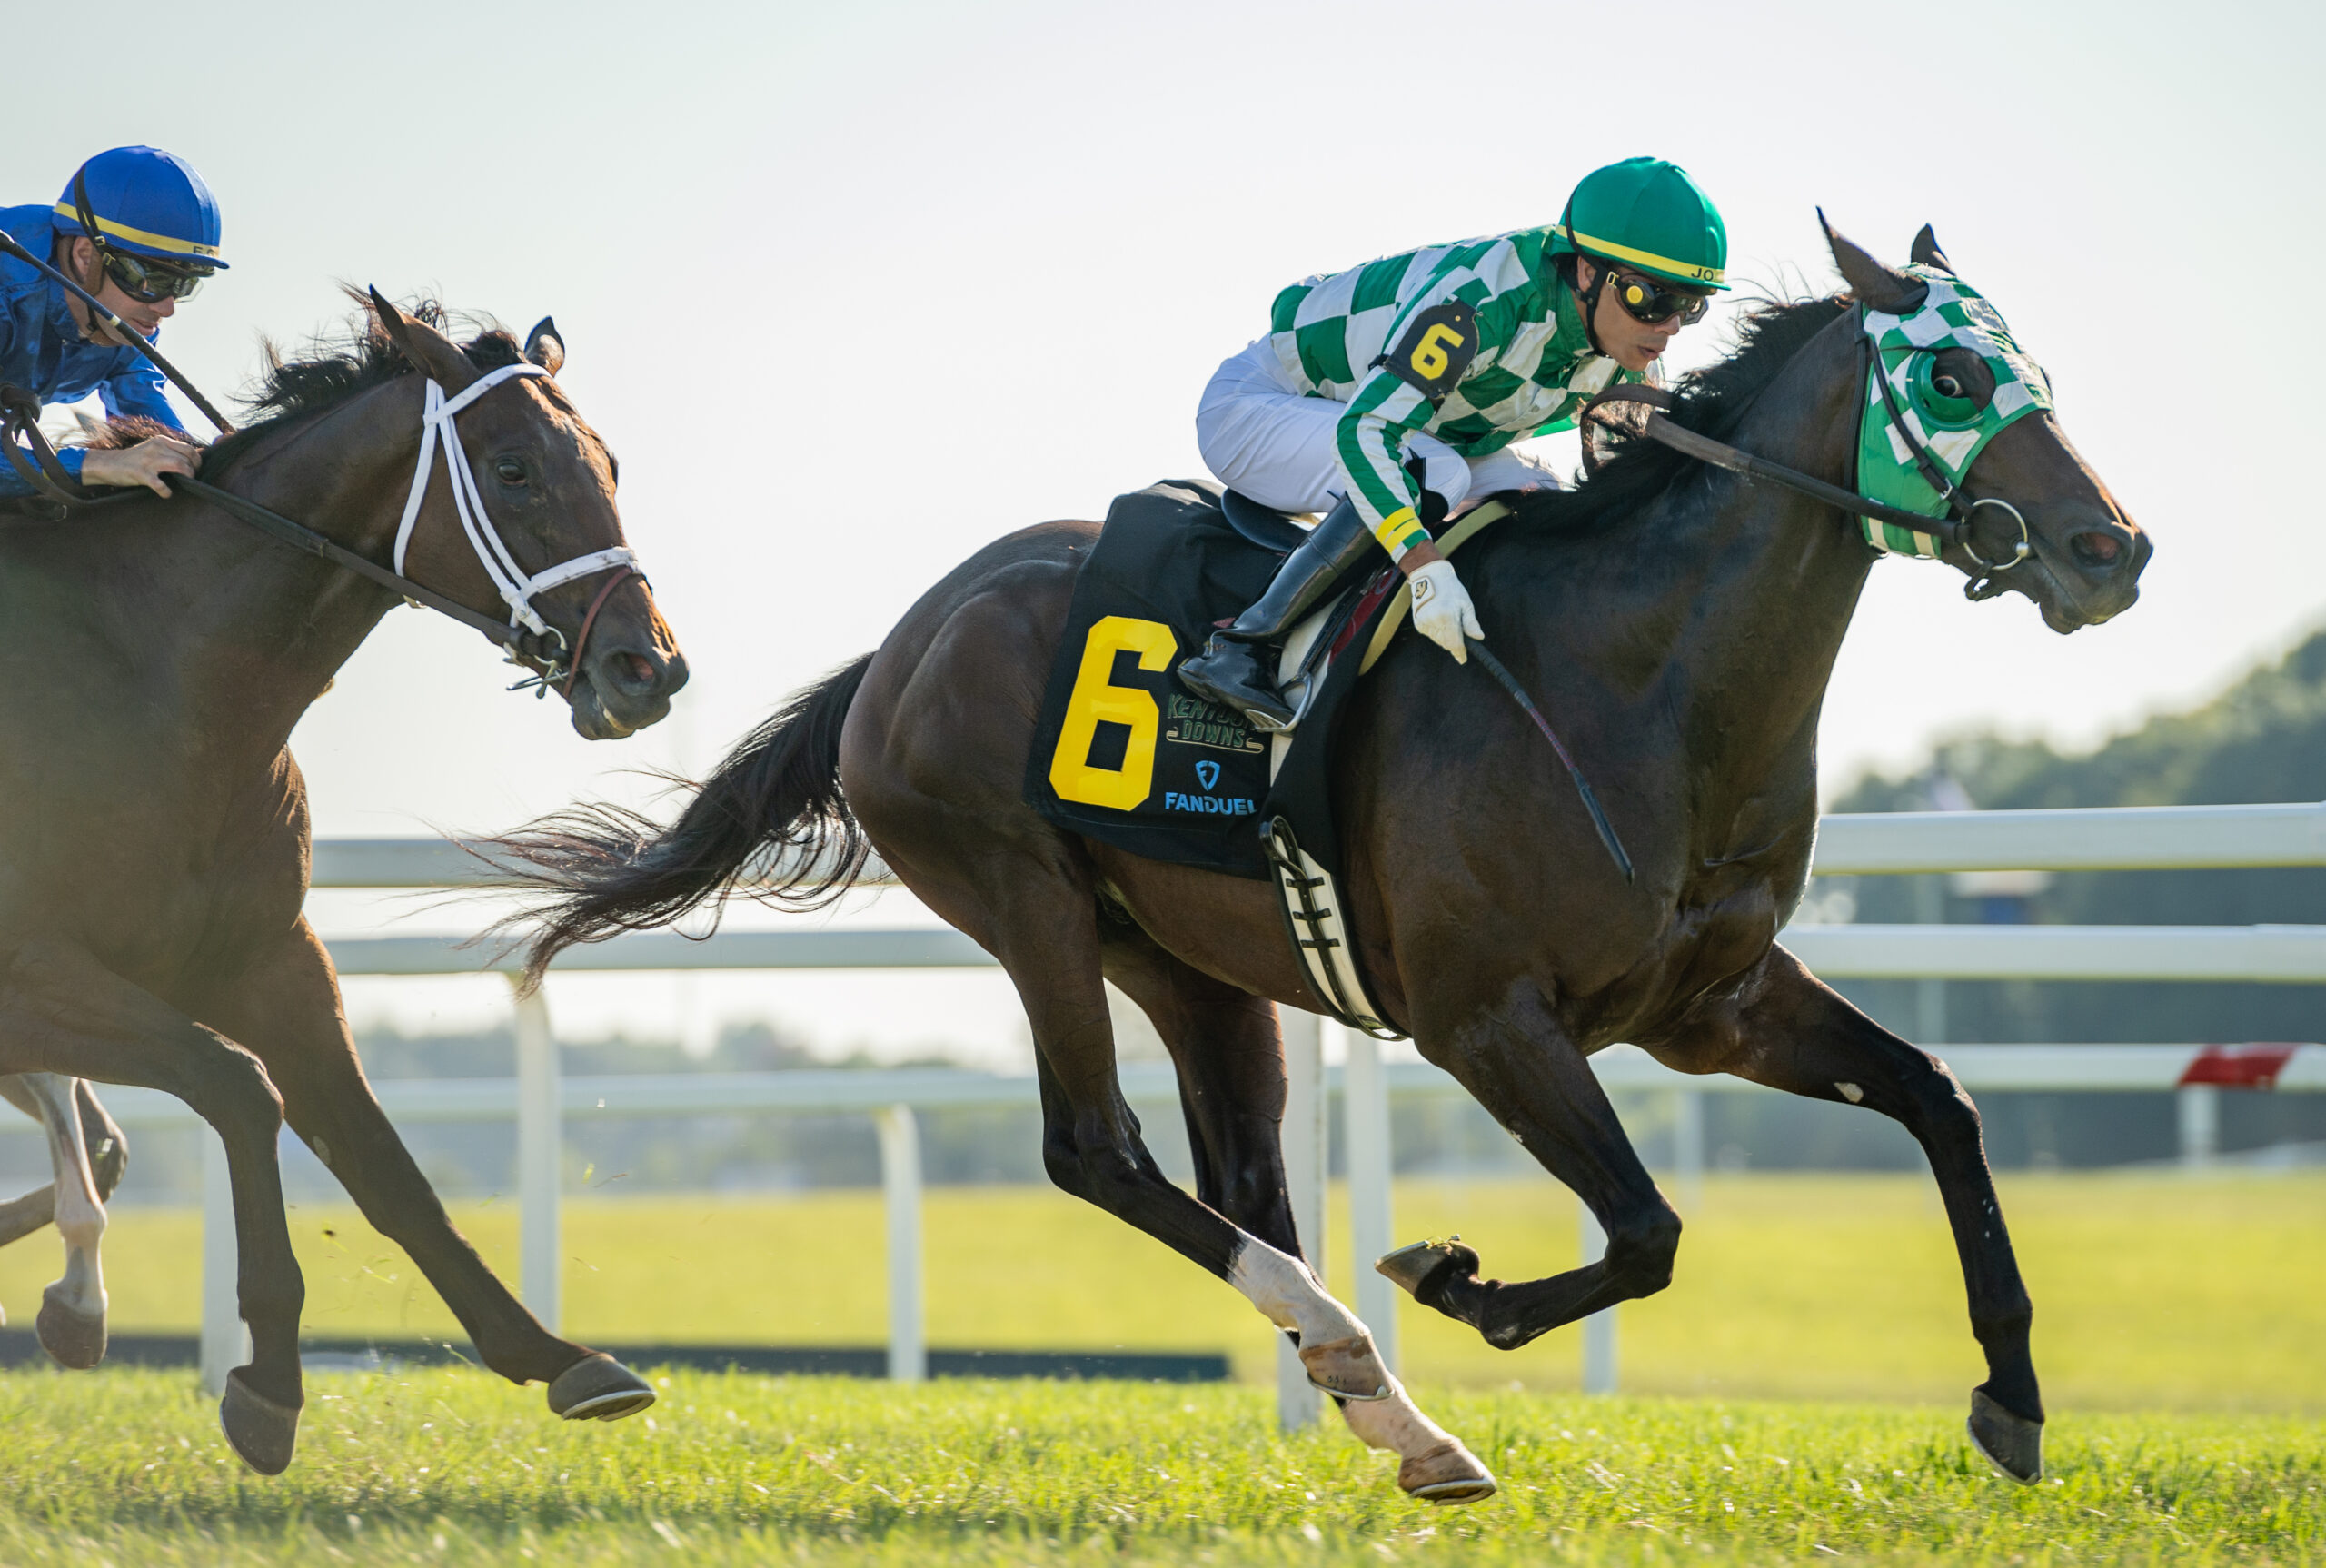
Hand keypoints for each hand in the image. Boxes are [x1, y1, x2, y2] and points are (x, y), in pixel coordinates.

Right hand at [79, 435, 198, 496]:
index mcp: (161, 441)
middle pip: (187, 458)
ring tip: (183, 484)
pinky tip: (166, 493)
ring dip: (186, 478)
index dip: (197, 461)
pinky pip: (160, 484)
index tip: (195, 469)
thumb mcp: (154, 449)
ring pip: (179, 466)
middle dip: (193, 471)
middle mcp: (156, 448)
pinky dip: (166, 491)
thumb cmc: (135, 459)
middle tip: (189, 479)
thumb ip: (171, 451)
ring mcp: (148, 460)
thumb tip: (197, 455)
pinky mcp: (141, 474)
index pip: (189, 449)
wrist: (108, 464)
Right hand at [1407, 559, 1481, 662]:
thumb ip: (1471, 623)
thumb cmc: (1451, 589)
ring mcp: (1423, 623)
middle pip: (1446, 643)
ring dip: (1446, 636)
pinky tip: (1440, 618)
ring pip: (1439, 640)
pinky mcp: (1418, 624)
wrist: (1430, 576)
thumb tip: (1479, 637)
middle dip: (1455, 641)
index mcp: (1446, 616)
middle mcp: (1432, 622)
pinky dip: (1438, 631)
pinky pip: (1432, 635)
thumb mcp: (1465, 604)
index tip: (1463, 659)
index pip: (1454, 643)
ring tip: (1449, 618)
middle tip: (1460, 628)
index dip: (1460, 652)